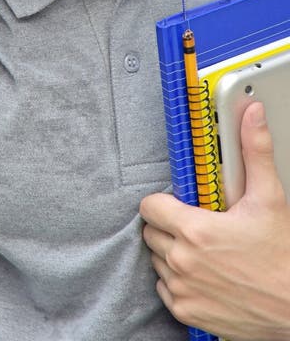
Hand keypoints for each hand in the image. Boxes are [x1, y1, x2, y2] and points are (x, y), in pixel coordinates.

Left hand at [140, 102, 289, 339]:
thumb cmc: (281, 256)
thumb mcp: (269, 198)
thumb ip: (255, 151)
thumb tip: (252, 114)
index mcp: (194, 230)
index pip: (149, 206)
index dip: (163, 201)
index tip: (179, 203)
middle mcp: (182, 261)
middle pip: (151, 232)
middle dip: (169, 225)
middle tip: (196, 226)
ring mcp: (182, 289)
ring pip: (157, 260)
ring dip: (172, 253)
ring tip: (203, 250)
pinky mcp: (186, 312)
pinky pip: (164, 289)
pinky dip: (178, 282)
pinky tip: (203, 274)